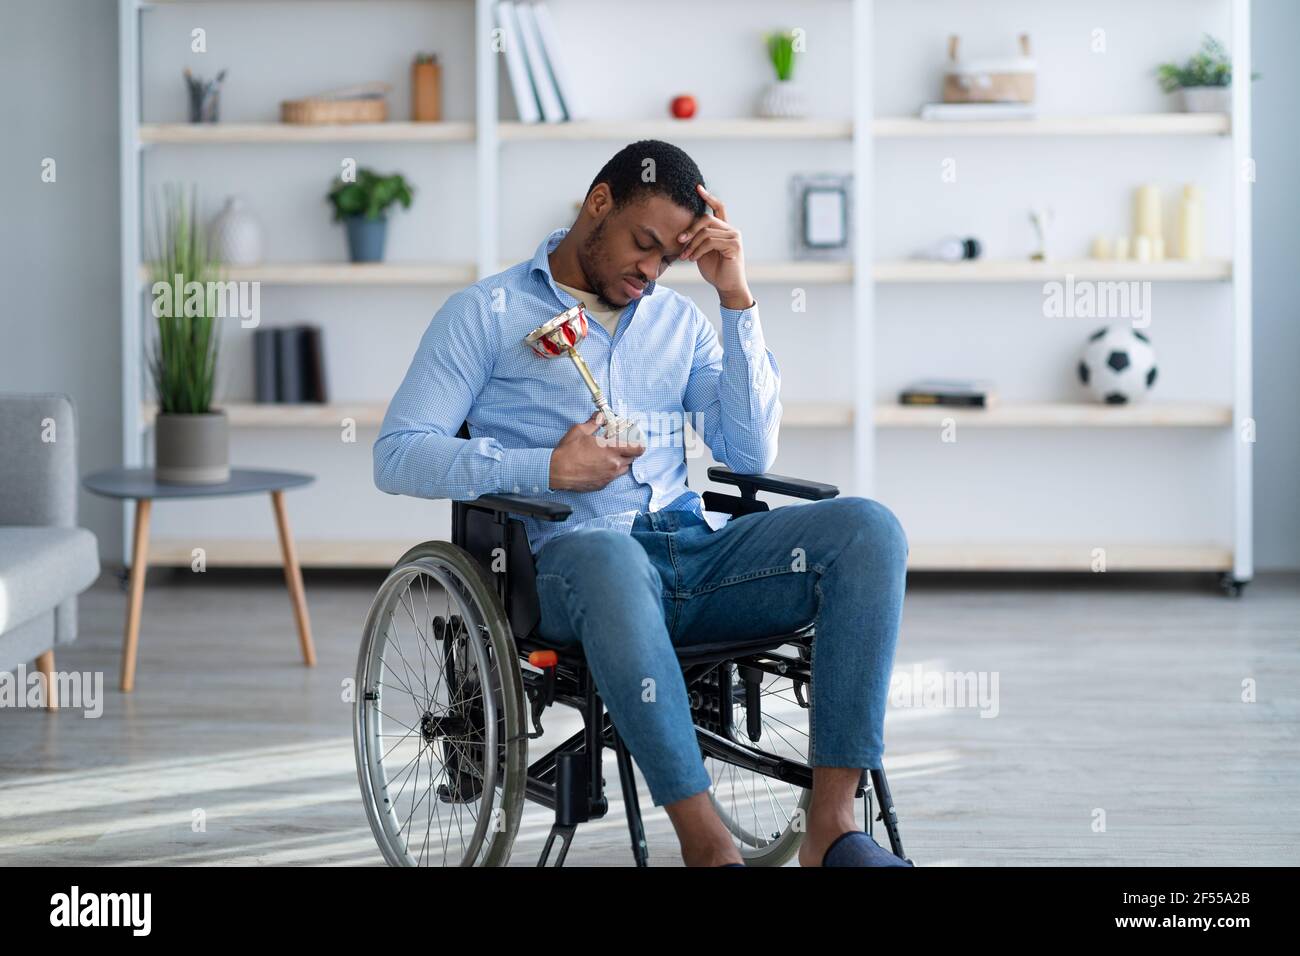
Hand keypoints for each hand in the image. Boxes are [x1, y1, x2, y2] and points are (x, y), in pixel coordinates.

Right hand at [549, 411, 646, 491]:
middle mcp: (614, 464)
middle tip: (620, 446)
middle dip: (628, 452)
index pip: (637, 449)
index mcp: (611, 449)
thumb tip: (600, 417)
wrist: (557, 471)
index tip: (638, 443)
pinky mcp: (603, 484)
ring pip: (623, 469)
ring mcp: (609, 476)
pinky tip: (600, 465)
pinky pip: (613, 477)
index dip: (639, 445)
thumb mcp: (580, 430)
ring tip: (609, 456)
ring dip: (620, 462)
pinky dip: (611, 471)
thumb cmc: (568, 452)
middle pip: (631, 459)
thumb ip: (594, 423)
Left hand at [677, 183, 752, 309]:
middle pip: (706, 219)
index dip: (709, 197)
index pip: (719, 207)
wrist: (727, 286)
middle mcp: (731, 230)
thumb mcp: (701, 252)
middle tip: (679, 241)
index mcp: (724, 229)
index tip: (698, 188)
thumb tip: (681, 232)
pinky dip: (698, 250)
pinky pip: (710, 242)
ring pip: (706, 232)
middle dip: (690, 229)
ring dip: (692, 244)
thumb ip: (697, 239)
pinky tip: (693, 258)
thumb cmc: (715, 270)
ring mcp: (734, 237)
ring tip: (685, 256)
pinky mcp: (734, 245)